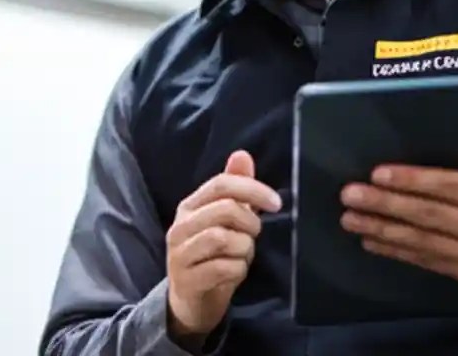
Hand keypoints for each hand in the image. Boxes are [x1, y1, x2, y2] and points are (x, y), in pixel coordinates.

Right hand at [166, 150, 280, 344]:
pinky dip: (239, 270)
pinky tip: (235, 272)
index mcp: (189, 206)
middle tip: (254, 235)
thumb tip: (242, 155)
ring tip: (242, 255)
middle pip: (225, 209)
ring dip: (245, 248)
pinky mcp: (187, 280)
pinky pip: (224, 268)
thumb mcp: (225, 221)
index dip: (253, 189)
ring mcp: (180, 254)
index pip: (221, 184)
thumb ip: (235, 189)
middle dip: (250, 223)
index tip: (277, 202)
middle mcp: (180, 227)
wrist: (191, 302)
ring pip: (225, 239)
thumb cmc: (212, 255)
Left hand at [339, 147, 457, 294]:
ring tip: (352, 219)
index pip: (452, 186)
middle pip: (430, 215)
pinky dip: (397, 252)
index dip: (414, 180)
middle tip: (352, 195)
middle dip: (386, 204)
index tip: (380, 173)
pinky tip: (373, 242)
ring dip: (382, 230)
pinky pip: (427, 262)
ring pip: (423, 243)